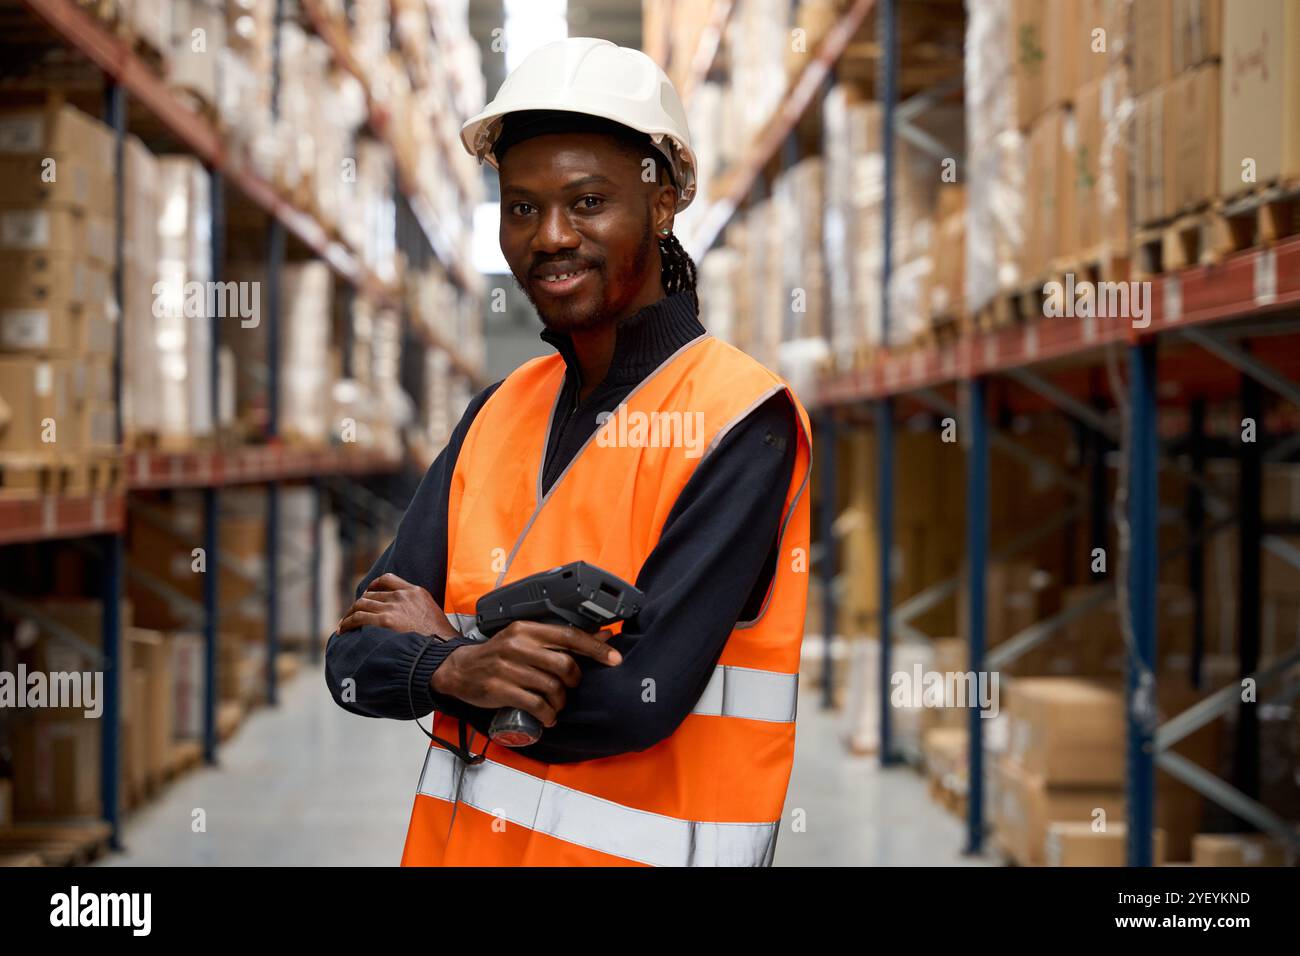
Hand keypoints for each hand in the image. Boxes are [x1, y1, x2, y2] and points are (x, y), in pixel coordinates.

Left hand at [337, 573, 457, 638]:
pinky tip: (343, 630)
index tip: (367, 593)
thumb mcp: (432, 614)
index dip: (373, 585)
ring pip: (361, 604)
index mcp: (415, 591)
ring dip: (350, 614)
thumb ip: (417, 608)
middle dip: (359, 604)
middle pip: (371, 594)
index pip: (388, 579)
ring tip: (344, 625)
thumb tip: (407, 618)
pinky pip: (358, 618)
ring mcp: (393, 607)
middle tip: (352, 615)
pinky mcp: (384, 621)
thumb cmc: (440, 640)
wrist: (442, 650)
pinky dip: (348, 623)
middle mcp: (402, 596)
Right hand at [431, 621, 622, 727]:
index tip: (615, 658)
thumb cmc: (499, 654)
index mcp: (527, 629)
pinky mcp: (499, 689)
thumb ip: (560, 640)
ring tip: (556, 705)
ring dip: (560, 702)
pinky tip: (548, 718)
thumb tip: (602, 636)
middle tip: (570, 687)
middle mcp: (517, 644)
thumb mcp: (527, 640)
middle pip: (564, 665)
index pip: (569, 635)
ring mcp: (507, 667)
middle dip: (574, 681)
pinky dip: (547, 715)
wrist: (459, 669)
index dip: (595, 648)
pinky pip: (535, 704)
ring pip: (551, 687)